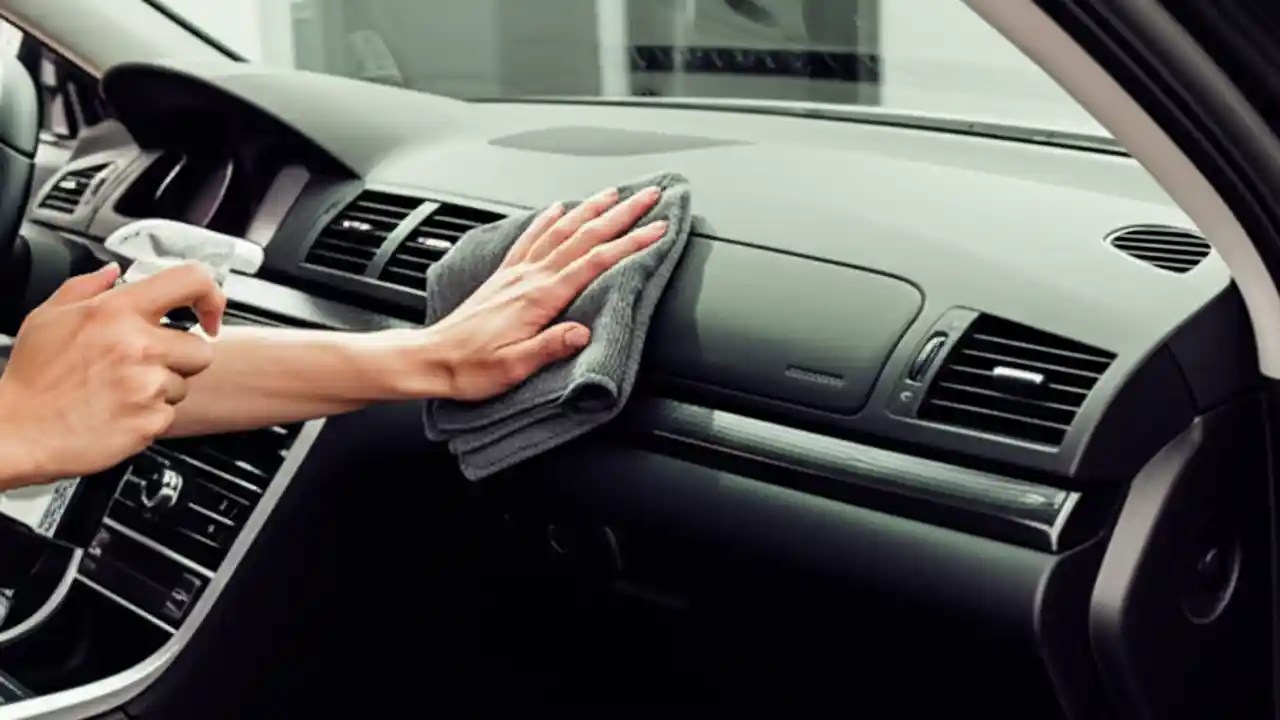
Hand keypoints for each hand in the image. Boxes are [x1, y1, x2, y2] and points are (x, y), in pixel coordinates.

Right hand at [0, 262, 225, 487]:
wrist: (17, 433)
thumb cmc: (31, 378)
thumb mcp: (48, 317)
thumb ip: (86, 287)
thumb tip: (113, 271)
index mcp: (116, 312)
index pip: (190, 282)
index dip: (210, 295)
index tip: (209, 314)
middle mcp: (138, 346)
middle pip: (200, 348)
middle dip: (179, 357)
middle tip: (141, 365)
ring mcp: (147, 385)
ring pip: (184, 383)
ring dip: (161, 388)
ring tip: (118, 390)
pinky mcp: (150, 420)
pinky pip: (169, 414)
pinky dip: (148, 415)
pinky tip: (117, 411)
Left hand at [426, 185, 666, 400]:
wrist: (432, 360)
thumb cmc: (471, 367)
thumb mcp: (514, 367)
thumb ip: (550, 346)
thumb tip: (583, 332)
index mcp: (539, 297)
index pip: (595, 262)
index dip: (630, 244)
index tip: (657, 229)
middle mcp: (529, 277)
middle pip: (584, 236)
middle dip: (621, 214)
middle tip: (649, 196)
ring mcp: (516, 273)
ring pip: (560, 230)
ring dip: (589, 209)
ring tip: (613, 193)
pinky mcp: (504, 276)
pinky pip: (530, 238)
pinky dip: (547, 219)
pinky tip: (557, 209)